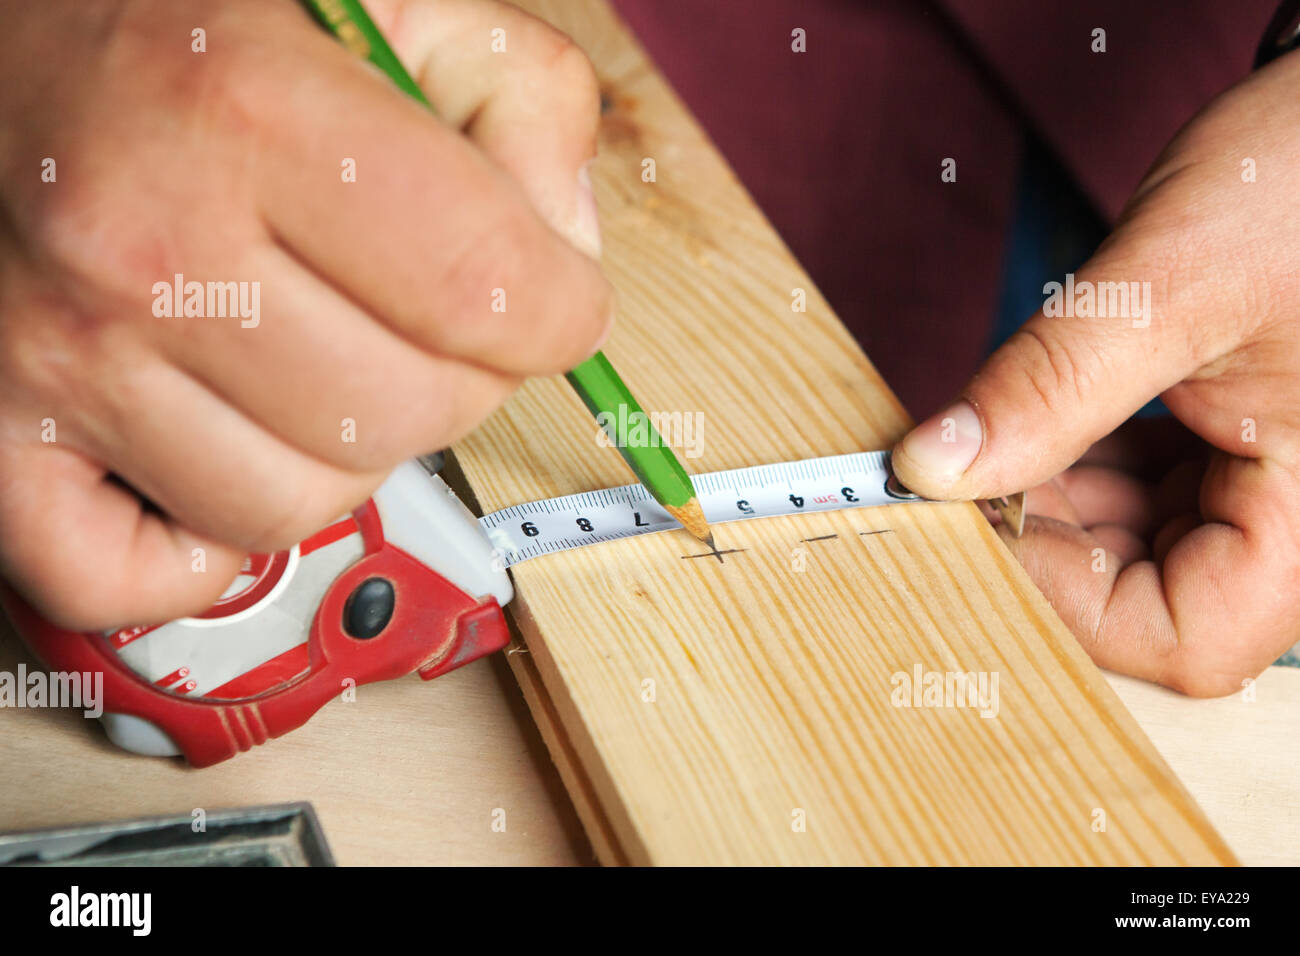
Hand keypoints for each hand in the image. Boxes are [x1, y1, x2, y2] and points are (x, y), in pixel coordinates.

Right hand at [0, 0, 610, 628]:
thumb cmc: (174, 21)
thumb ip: (515, 95)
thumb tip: (566, 251)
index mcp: (246, 113)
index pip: (486, 292)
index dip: (562, 311)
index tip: (555, 301)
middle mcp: (142, 249)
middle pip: (411, 414)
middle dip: (464, 376)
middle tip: (427, 317)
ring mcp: (61, 361)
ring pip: (300, 505)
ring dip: (348, 452)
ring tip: (318, 361)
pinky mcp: (3, 439)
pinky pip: (135, 577)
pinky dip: (203, 547)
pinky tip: (224, 455)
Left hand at [891, 49, 1299, 695]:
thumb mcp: (1169, 286)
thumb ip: (1051, 385)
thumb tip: (930, 467)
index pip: (1184, 639)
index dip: (1065, 601)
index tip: (975, 527)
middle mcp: (1299, 517)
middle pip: (1148, 597)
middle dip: (1041, 542)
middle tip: (956, 483)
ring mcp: (1267, 484)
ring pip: (1134, 546)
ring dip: (1048, 503)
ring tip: (985, 446)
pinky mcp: (1233, 444)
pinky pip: (1142, 492)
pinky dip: (1074, 466)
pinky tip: (1029, 426)